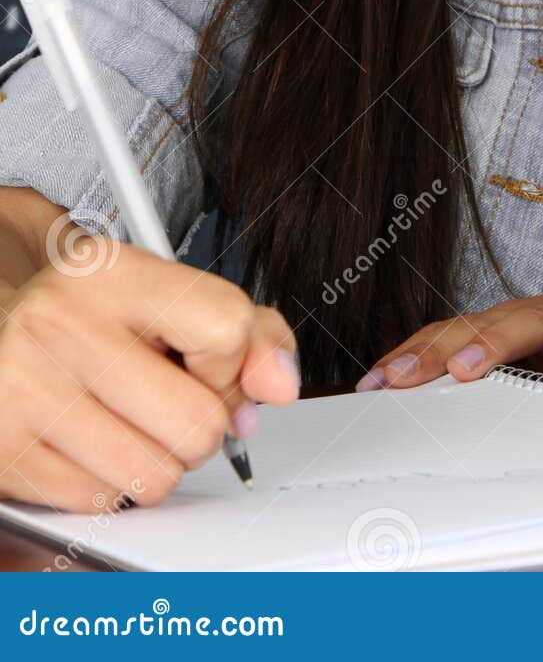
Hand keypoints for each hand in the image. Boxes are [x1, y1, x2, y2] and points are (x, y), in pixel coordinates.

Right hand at [0, 228, 300, 511]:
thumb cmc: (87, 317)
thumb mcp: (163, 294)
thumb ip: (245, 328)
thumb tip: (281, 385)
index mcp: (110, 273)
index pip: (226, 329)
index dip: (235, 362)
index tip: (213, 361)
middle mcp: (60, 326)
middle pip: (199, 423)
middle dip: (200, 424)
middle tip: (165, 398)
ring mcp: (26, 394)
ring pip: (157, 476)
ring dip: (157, 460)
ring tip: (126, 419)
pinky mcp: (7, 456)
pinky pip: (105, 504)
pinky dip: (110, 484)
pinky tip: (89, 442)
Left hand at [354, 272, 542, 391]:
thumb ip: (515, 379)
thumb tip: (453, 409)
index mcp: (525, 323)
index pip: (455, 331)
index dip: (411, 354)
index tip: (368, 385)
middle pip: (478, 323)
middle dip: (431, 350)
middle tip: (390, 380)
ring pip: (532, 325)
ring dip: (492, 344)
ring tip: (459, 368)